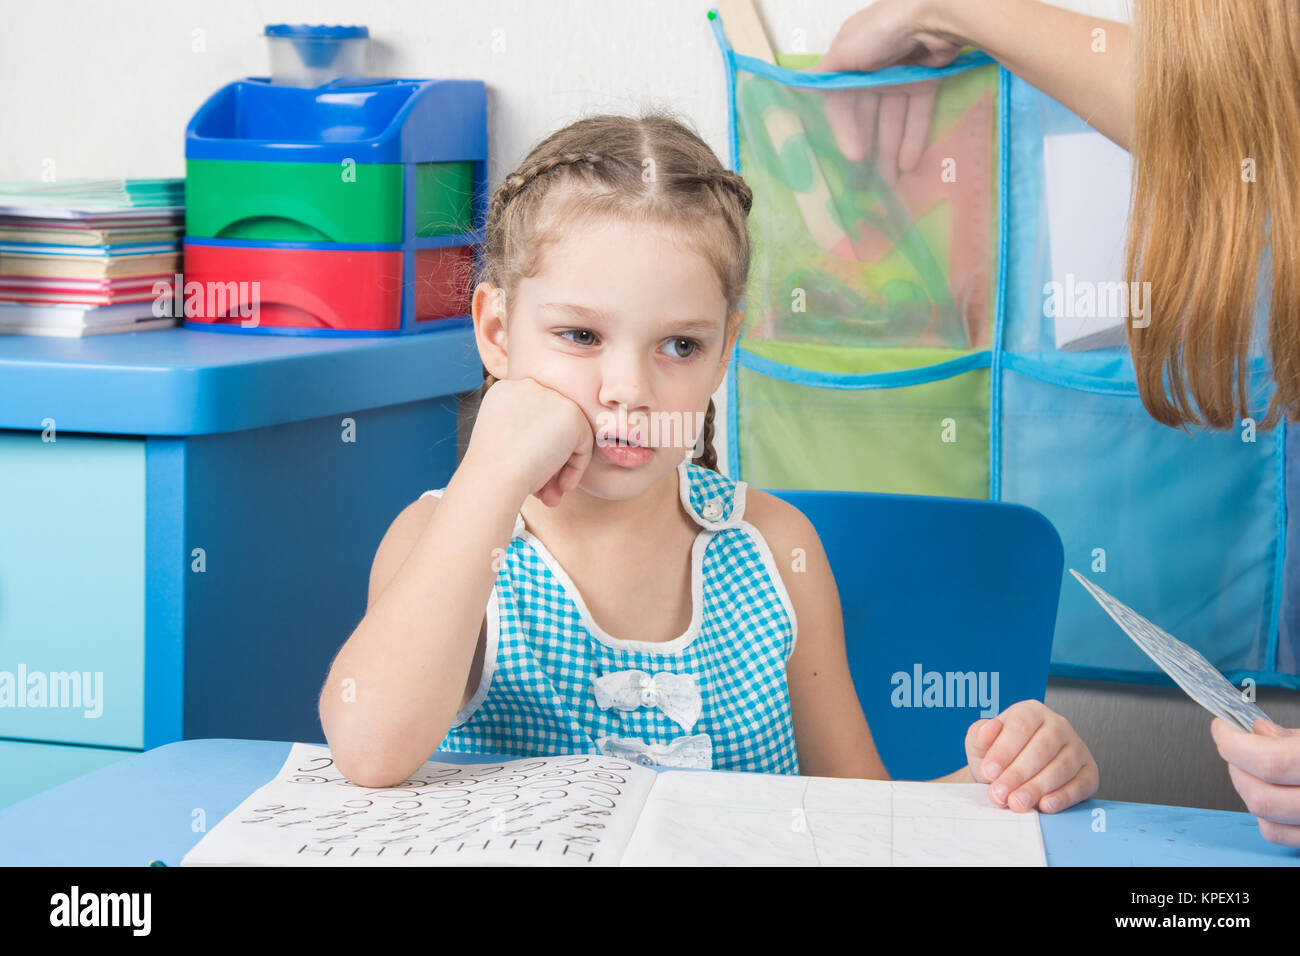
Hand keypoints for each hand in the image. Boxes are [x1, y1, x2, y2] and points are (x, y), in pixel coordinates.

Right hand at [467, 376, 593, 507]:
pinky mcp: (573, 414)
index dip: (532, 450)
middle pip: (551, 426)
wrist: (494, 474)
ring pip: (567, 436)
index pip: (532, 419)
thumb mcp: (501, 442)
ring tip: (549, 497)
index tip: (527, 474)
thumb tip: (548, 450)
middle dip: (548, 463)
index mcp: (506, 391)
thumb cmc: (491, 470)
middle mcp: (529, 387)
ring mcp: (553, 398)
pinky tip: (560, 488)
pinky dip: (575, 470)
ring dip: (559, 470)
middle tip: (542, 491)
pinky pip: (583, 445)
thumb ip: (523, 435)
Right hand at [813, 0, 965, 185]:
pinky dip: (914, 139)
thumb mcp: (844, 51)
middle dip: (868, 149)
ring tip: (890, 182)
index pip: (842, 104)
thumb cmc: (881, 31)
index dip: (846, 131)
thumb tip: (794, 85)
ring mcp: (900, 77)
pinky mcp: (925, 81)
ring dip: (891, 151)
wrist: (931, 15)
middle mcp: (873, 71)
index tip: (853, 157)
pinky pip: (917, 114)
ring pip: (893, 120)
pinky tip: (909, 165)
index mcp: (850, 62)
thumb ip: (824, 75)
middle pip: (868, 117)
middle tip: (866, 183)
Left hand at [965, 699, 1098, 812]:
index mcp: (1031, 711)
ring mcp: (1077, 747)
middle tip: (1000, 793)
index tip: (989, 771)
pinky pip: (1081, 784)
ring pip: (1061, 767)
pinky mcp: (1089, 771)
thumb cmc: (997, 758)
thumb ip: (980, 736)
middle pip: (1042, 748)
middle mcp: (1058, 725)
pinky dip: (1063, 797)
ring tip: (1017, 803)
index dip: (1004, 750)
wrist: (1010, 778)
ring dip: (1037, 788)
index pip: (1021, 725)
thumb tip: (988, 729)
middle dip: (1018, 774)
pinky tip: (1045, 805)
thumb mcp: (979, 744)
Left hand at [1211, 717, 1299, 847]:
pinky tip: (1266, 791)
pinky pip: (1277, 834)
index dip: (1234, 744)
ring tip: (1250, 767)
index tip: (1222, 729)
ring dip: (1245, 788)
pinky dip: (1262, 813)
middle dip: (1236, 767)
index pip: (1269, 762)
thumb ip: (1292, 737)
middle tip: (1235, 746)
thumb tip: (1259, 731)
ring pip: (1264, 819)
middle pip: (1260, 797)